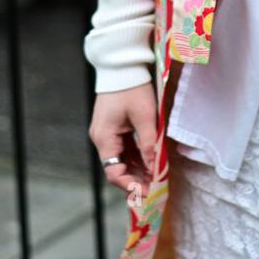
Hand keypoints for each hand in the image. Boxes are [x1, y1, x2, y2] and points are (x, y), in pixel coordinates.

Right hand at [89, 86, 158, 205]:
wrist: (122, 65)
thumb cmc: (133, 88)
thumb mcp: (145, 116)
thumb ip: (148, 143)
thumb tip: (155, 169)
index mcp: (104, 137)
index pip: (114, 172)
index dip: (132, 185)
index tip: (150, 192)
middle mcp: (101, 138)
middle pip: (117, 168)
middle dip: (137, 180)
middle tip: (157, 189)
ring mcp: (106, 133)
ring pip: (122, 160)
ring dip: (138, 170)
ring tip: (157, 180)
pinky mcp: (113, 128)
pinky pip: (125, 149)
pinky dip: (137, 158)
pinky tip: (152, 165)